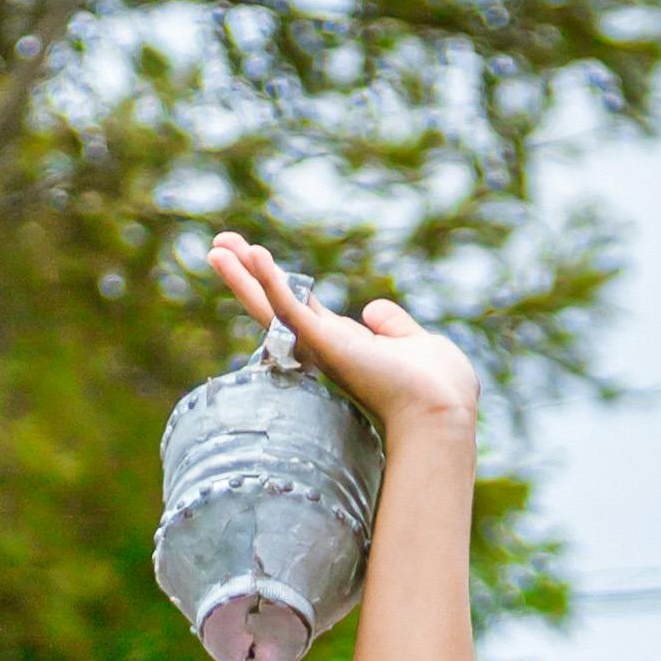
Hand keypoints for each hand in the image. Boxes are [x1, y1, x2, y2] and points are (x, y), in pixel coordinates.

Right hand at [209, 231, 476, 438]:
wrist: (443, 413)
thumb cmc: (439, 391)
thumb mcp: (417, 344)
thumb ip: (394, 326)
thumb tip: (372, 308)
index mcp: (346, 346)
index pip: (302, 309)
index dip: (279, 284)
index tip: (257, 260)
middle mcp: (327, 348)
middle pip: (274, 307)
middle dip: (246, 277)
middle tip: (218, 248)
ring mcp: (323, 347)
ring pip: (271, 308)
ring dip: (243, 277)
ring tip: (216, 248)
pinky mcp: (326, 344)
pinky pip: (290, 309)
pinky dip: (270, 282)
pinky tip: (253, 256)